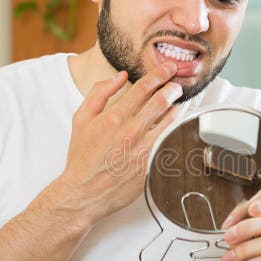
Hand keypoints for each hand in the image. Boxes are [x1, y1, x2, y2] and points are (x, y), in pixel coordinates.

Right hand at [50, 62, 181, 222]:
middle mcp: (132, 130)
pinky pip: (171, 141)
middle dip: (173, 87)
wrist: (84, 192)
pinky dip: (177, 129)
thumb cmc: (82, 156)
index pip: (144, 87)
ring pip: (171, 120)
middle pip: (162, 100)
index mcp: (115, 116)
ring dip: (178, 107)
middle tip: (177, 83)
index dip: (159, 74)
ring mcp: (145, 148)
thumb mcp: (81, 119)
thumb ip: (99, 93)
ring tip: (180, 102)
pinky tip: (179, 124)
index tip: (168, 68)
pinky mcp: (153, 164)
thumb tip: (119, 76)